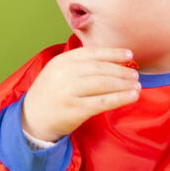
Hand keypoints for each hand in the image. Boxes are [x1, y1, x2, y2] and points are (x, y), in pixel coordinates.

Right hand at [21, 47, 139, 141]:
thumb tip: (113, 60)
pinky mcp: (76, 109)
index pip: (92, 53)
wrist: (32, 117)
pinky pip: (104, 101)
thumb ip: (80, 64)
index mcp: (62, 61)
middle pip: (101, 69)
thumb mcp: (59, 71)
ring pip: (104, 84)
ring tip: (136, 85)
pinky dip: (121, 98)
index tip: (129, 54)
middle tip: (135, 74)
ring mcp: (70, 91)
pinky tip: (132, 96)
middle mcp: (65, 74)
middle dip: (122, 70)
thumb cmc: (51, 93)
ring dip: (124, 84)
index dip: (113, 53)